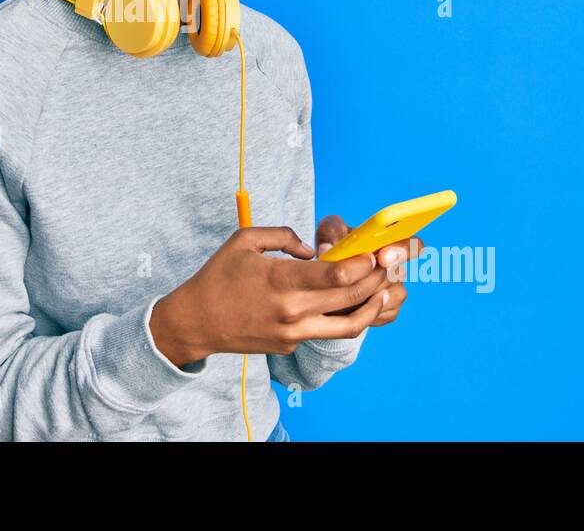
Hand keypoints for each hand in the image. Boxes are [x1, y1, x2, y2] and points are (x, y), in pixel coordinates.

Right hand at [150, 226, 393, 366]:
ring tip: (381, 291)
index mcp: (281, 280)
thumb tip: (312, 248)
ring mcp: (293, 333)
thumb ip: (283, 236)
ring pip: (349, 326)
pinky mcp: (290, 346)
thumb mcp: (244, 241)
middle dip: (376, 280)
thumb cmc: (218, 277)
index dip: (363, 263)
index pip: (338, 275)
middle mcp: (292, 311)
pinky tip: (347, 302)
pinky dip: (340, 317)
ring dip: (371, 307)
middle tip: (386, 266)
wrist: (196, 322)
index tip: (373, 252)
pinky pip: (323, 331)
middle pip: (351, 299)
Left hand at [315, 215, 422, 326]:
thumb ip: (330, 234)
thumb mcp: (329, 232)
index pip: (412, 244)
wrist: (326, 272)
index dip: (403, 251)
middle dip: (375, 277)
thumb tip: (327, 248)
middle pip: (397, 274)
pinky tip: (346, 304)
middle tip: (354, 279)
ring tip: (342, 290)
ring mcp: (394, 289)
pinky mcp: (389, 310)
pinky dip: (364, 311)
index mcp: (390, 242)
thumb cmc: (334, 244)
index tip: (383, 257)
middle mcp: (397, 266)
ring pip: (390, 296)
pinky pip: (382, 313)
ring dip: (365, 295)